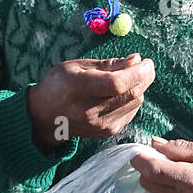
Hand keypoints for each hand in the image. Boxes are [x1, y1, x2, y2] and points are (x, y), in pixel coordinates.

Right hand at [26, 53, 154, 152]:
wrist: (45, 116)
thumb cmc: (61, 84)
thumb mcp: (78, 66)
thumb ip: (109, 64)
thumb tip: (137, 60)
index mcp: (78, 88)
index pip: (117, 83)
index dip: (138, 72)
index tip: (147, 61)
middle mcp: (90, 110)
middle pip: (131, 94)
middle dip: (145, 77)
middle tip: (146, 66)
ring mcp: (100, 125)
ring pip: (135, 102)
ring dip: (138, 87)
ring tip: (128, 78)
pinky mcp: (107, 132)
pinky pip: (131, 111)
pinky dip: (132, 99)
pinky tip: (120, 93)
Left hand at [130, 137, 192, 192]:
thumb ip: (180, 148)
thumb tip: (154, 143)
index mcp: (191, 181)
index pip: (152, 171)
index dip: (140, 159)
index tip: (138, 150)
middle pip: (148, 183)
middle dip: (149, 168)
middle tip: (162, 157)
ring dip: (157, 180)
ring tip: (178, 172)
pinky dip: (165, 192)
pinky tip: (182, 186)